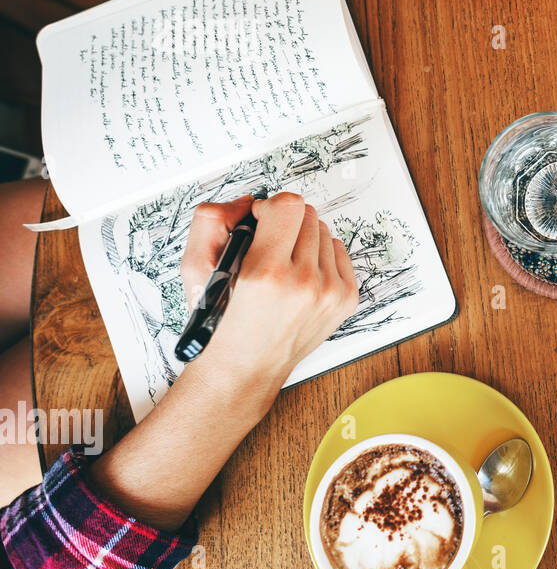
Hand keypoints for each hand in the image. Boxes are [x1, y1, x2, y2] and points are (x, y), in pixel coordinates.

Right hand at [179, 192, 357, 412]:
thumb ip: (212, 222)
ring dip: (303, 240)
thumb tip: (250, 201)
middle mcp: (304, 284)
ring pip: (324, 232)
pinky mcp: (346, 299)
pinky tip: (301, 273)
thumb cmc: (222, 323)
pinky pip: (339, 252)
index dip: (269, 207)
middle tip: (268, 244)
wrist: (246, 367)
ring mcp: (330, 293)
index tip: (259, 220)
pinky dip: (320, 257)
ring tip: (283, 263)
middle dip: (285, 223)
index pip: (288, 205)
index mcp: (266, 274)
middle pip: (308, 215)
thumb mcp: (197, 270)